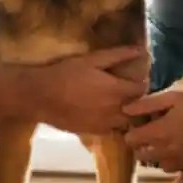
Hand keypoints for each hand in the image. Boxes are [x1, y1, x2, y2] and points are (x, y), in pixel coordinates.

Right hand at [32, 46, 148, 133]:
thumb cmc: (66, 73)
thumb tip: (141, 50)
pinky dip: (114, 122)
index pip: (142, 90)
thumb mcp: (91, 59)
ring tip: (120, 104)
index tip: (136, 78)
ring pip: (127, 122)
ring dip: (128, 114)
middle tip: (130, 91)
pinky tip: (105, 113)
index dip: (142, 83)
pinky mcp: (94, 132)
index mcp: (116, 90)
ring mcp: (105, 124)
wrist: (40, 96)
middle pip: (138, 109)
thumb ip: (118, 55)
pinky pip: (113, 130)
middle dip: (138, 100)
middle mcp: (115, 110)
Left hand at [123, 87, 182, 171]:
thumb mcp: (171, 97)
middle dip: (140, 144)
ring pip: (153, 163)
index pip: (130, 140)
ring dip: (152, 153)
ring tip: (163, 138)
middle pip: (139, 155)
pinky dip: (166, 160)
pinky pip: (167, 168)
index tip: (139, 123)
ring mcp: (176, 162)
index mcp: (158, 133)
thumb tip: (125, 110)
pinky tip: (174, 146)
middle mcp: (164, 152)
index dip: (131, 131)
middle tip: (150, 131)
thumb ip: (146, 105)